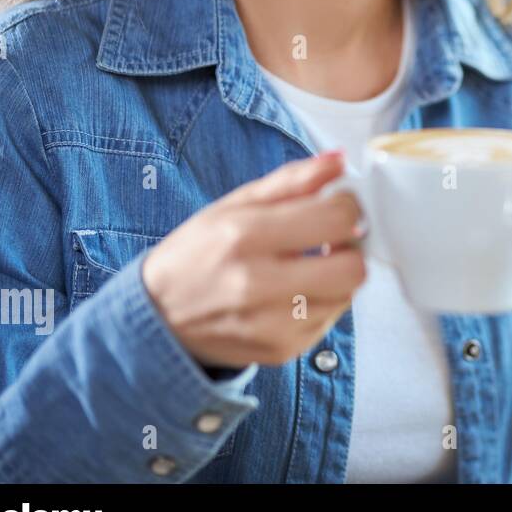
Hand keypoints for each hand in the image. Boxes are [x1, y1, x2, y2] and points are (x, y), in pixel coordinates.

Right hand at [141, 151, 366, 368]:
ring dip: (338, 275)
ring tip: (308, 264)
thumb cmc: (196, 254)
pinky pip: (331, 320)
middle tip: (332, 238)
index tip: (339, 205)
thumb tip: (340, 161)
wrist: (157, 316)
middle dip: (350, 246)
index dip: (349, 207)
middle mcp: (257, 285)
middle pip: (353, 267)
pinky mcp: (282, 349)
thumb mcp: (233, 204)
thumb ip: (293, 180)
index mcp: (244, 236)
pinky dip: (322, 302)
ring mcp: (271, 325)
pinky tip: (296, 292)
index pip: (337, 220)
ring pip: (347, 295)